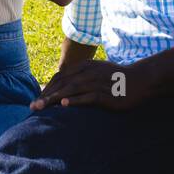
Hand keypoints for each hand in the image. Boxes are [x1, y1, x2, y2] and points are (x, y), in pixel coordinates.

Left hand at [31, 60, 148, 111]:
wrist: (141, 80)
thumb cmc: (117, 80)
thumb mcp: (97, 73)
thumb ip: (82, 78)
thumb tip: (66, 89)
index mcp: (85, 66)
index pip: (60, 76)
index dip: (47, 88)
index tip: (38, 99)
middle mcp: (88, 72)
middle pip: (62, 83)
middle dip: (45, 95)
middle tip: (33, 107)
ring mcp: (96, 82)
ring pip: (70, 89)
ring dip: (53, 98)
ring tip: (41, 107)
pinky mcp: (105, 93)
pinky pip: (86, 97)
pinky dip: (74, 100)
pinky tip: (63, 105)